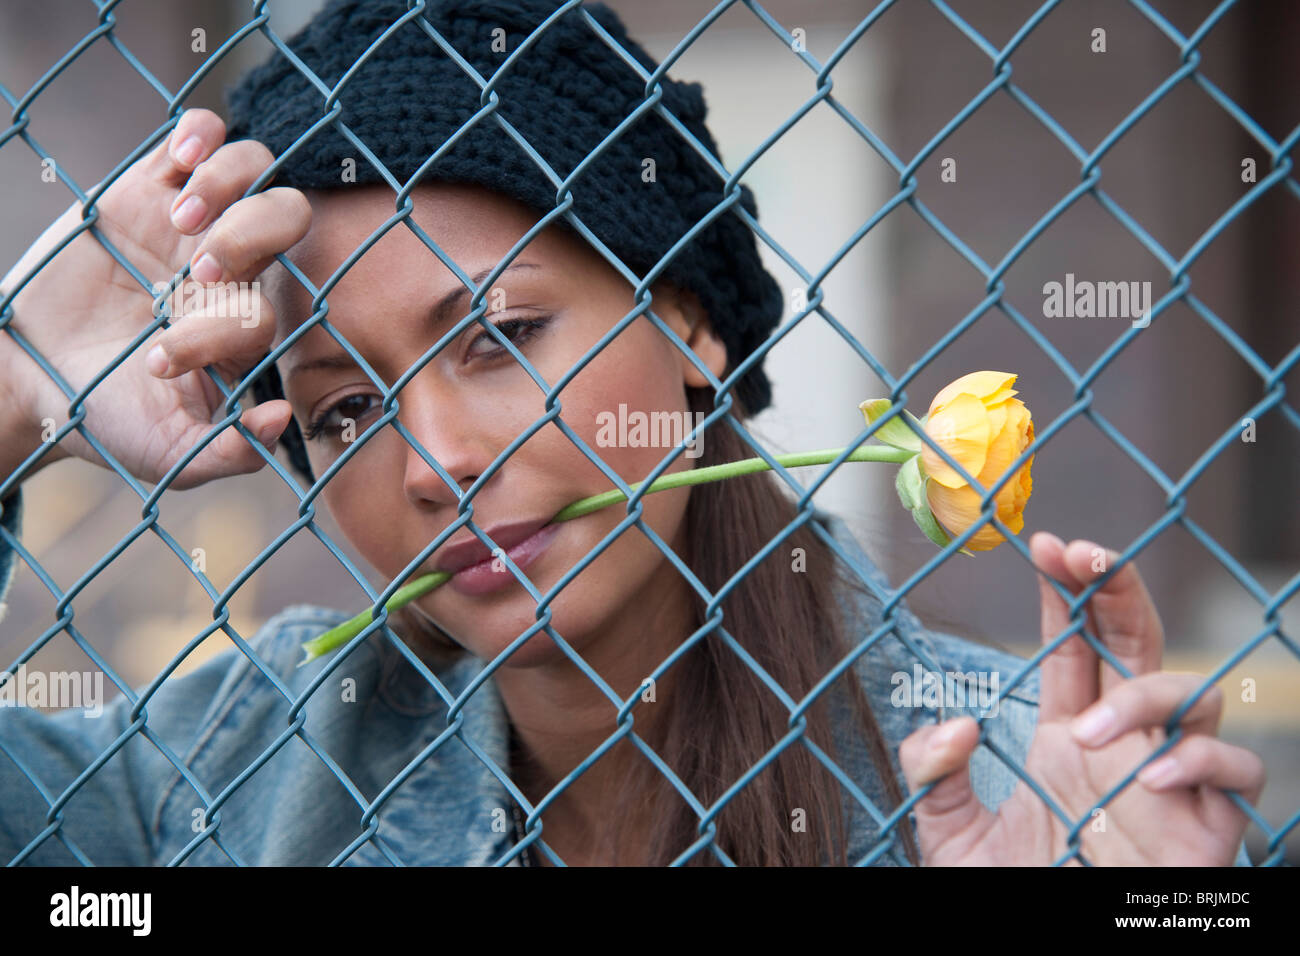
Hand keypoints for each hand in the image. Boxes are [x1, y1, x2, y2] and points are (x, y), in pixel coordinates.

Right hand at [0, 108, 308, 488]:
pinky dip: (201, 132)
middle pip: (285, 219)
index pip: (268, 309)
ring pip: (251, 169)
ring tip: (181, 217)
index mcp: (242, 326)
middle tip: (196, 271)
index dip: (226, 329)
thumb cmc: (108, 420)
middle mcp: (230, 268)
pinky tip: (180, 159)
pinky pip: (200, 135)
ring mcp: (191, 223)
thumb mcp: (169, 454)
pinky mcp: (146, 188)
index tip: (160, 358)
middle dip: (249, 237)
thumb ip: (228, 453)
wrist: (31, 381)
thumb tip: (281, 421)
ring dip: (227, 183)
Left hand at [898, 533, 1264, 864]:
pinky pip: (1236, 774)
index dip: (1065, 593)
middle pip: (1137, 643)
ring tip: (1084, 733)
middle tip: (1084, 553)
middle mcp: (1124, 745)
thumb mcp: (945, 829)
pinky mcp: (1207, 827)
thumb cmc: (1008, 891)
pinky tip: (1152, 776)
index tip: (1042, 545)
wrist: (1048, 951)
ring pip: (1195, 697)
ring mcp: (1170, 780)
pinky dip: (1201, 762)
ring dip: (1143, 696)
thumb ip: (932, 771)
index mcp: (1068, 735)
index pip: (1075, 647)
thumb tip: (952, 722)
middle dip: (1117, 588)